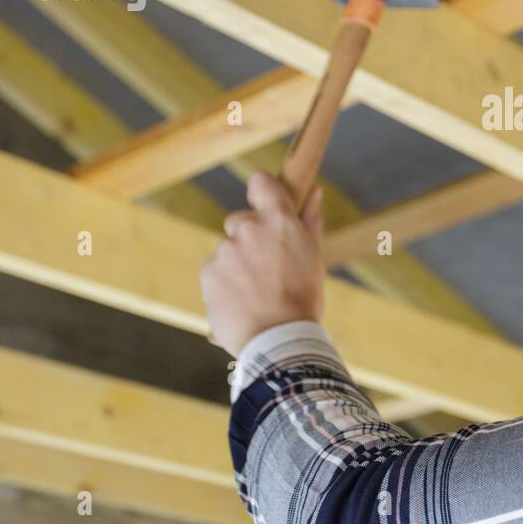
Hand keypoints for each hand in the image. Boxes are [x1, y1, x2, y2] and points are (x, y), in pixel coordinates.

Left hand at [200, 172, 324, 357]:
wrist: (278, 341)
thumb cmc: (303, 299)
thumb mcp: (314, 256)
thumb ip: (309, 219)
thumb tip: (314, 190)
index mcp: (278, 220)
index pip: (261, 182)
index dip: (263, 192)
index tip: (268, 206)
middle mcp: (248, 228)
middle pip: (241, 220)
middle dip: (251, 237)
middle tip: (268, 268)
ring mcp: (225, 249)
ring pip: (228, 249)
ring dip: (238, 263)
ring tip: (256, 292)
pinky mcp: (208, 272)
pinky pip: (215, 270)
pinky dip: (224, 282)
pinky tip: (242, 301)